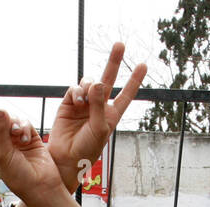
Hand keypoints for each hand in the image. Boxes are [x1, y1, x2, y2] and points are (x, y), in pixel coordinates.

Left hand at [0, 76, 70, 206]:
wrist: (41, 185)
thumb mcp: (4, 155)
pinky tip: (27, 139)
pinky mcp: (27, 134)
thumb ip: (0, 130)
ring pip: (8, 117)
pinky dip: (24, 128)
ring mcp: (11, 136)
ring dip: (13, 124)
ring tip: (18, 137)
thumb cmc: (19, 177)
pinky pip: (22, 122)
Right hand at [47, 42, 145, 194]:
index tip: (143, 65)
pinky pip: (75, 89)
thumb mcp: (99, 128)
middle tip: (120, 44)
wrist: (66, 158)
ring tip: (87, 96)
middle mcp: (98, 105)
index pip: (126, 94)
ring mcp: (83, 103)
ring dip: (89, 85)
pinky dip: (77, 91)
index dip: (134, 80)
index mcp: (112, 114)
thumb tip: (97, 82)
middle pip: (109, 79)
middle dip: (114, 61)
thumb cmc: (87, 148)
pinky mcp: (68, 103)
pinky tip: (78, 100)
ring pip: (89, 82)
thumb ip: (99, 105)